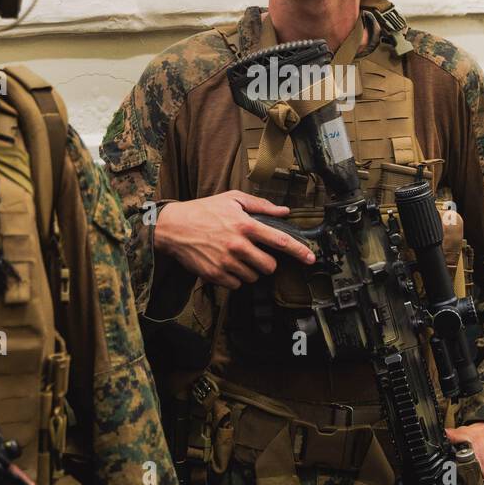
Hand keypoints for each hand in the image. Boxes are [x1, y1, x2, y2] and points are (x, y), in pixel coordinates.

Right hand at [154, 190, 314, 288]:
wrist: (173, 227)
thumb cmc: (204, 210)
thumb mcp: (232, 199)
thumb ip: (261, 206)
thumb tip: (284, 211)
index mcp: (245, 225)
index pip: (279, 241)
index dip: (298, 251)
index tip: (310, 258)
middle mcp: (237, 245)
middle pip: (269, 267)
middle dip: (267, 263)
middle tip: (256, 254)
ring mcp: (226, 262)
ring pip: (253, 277)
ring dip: (250, 270)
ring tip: (237, 257)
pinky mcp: (215, 275)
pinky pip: (236, 285)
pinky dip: (235, 278)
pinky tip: (226, 265)